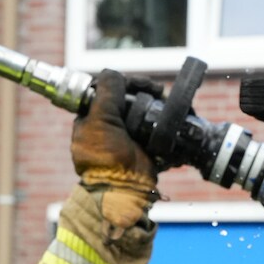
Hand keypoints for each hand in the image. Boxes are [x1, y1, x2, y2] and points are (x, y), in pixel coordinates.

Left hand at [71, 70, 159, 235]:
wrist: (124, 190)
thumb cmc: (106, 157)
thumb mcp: (100, 119)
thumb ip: (106, 92)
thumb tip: (113, 74)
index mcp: (92, 119)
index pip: (109, 90)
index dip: (127, 83)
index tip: (142, 84)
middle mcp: (108, 127)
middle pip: (129, 99)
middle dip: (145, 92)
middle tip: (158, 91)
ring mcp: (127, 138)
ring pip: (143, 111)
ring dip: (157, 104)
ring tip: (166, 102)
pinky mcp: (144, 148)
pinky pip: (155, 128)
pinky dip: (164, 121)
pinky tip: (172, 116)